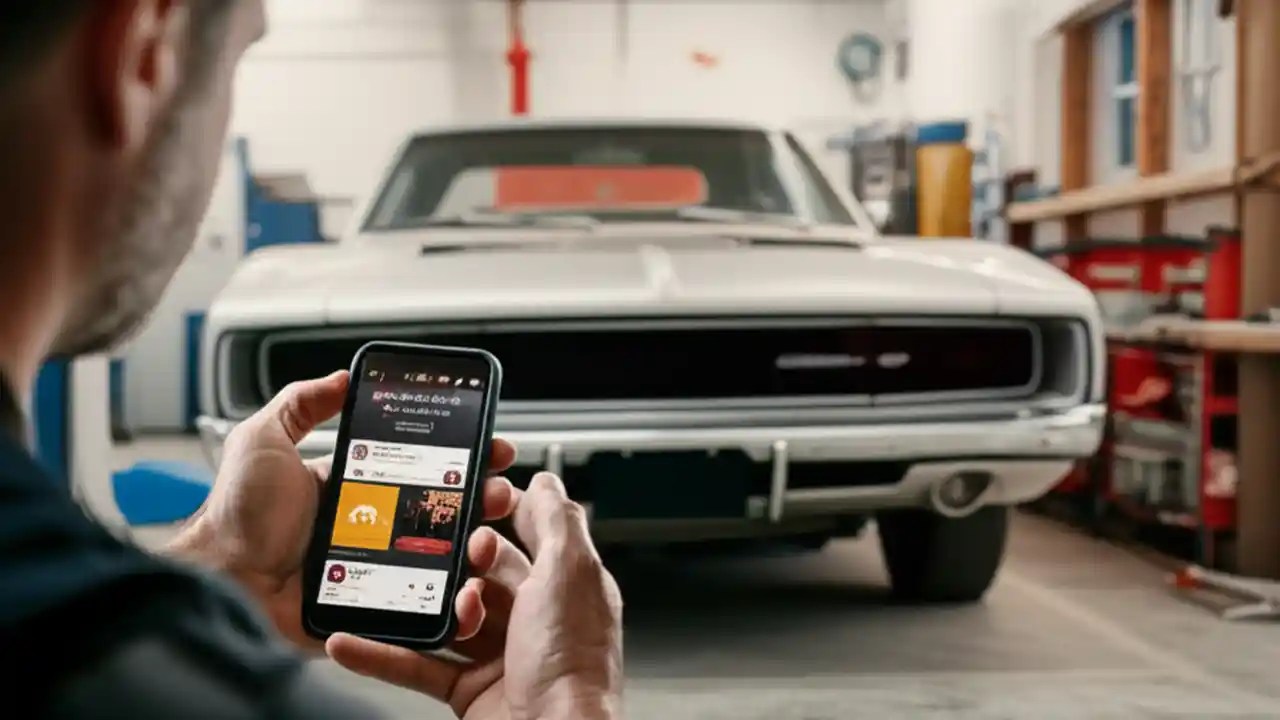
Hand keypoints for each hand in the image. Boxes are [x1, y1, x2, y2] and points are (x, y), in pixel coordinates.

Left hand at [166, 371, 518, 648]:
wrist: (220, 580)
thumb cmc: (235, 516)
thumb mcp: (263, 441)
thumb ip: (299, 403)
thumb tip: (341, 377)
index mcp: (356, 491)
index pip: (423, 470)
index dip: (461, 459)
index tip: (492, 447)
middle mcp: (372, 530)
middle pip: (445, 514)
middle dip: (483, 499)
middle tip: (499, 491)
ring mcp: (377, 572)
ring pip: (445, 563)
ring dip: (478, 549)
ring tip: (486, 538)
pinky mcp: (374, 610)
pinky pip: (423, 613)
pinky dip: (454, 608)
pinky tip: (469, 592)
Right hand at [326, 473, 623, 719]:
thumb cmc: (571, 665)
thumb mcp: (569, 572)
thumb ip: (557, 520)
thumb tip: (548, 481)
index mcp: (564, 585)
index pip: (531, 534)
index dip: (500, 513)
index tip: (466, 495)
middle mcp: (535, 618)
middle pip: (484, 573)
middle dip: (456, 563)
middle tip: (433, 552)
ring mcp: (501, 656)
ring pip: (449, 617)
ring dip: (420, 605)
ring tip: (398, 592)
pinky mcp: (469, 690)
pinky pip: (418, 666)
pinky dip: (381, 655)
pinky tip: (348, 640)